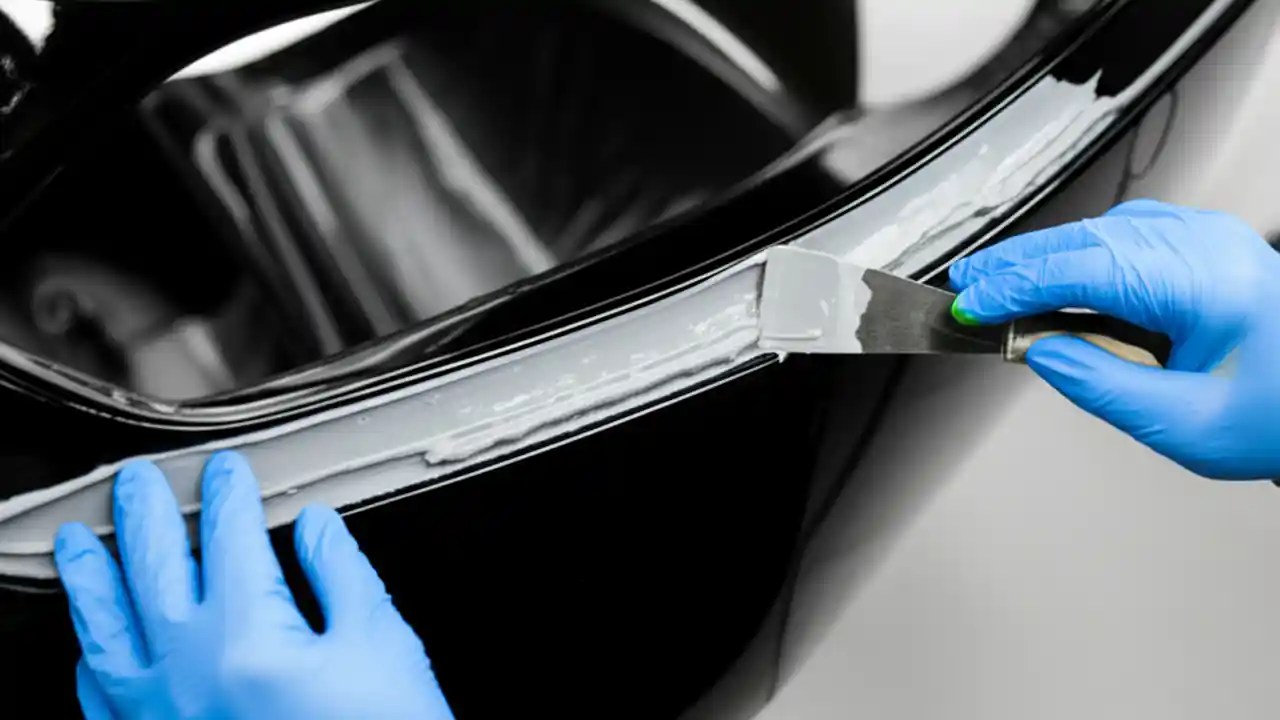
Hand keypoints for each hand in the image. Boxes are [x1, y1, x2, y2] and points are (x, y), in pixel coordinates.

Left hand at [54, 451, 454, 719]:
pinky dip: (89, 661)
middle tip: (139, 480)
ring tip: (78, 543)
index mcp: (249, 640)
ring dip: (89, 580)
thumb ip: (342, 576)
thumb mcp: (382, 648)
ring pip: (103, 632)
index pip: (228, 539)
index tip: (225, 471)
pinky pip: (99, 702)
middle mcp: (188, 676)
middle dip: (145, 514)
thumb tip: (314, 528)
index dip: (226, 494)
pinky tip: (91, 644)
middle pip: (152, 570)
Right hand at [949, 199, 1279, 479]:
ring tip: (993, 285)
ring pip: (1102, 232)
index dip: (1018, 285)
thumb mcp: (1186, 424)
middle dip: (1018, 264)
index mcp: (1206, 282)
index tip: (972, 306)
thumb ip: (1102, 386)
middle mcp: (1207, 247)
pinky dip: (1075, 256)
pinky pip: (1123, 238)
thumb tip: (1040, 355)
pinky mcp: (1200, 248)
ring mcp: (1206, 240)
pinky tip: (1049, 278)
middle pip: (1088, 238)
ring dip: (1042, 258)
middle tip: (965, 289)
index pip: (1087, 267)